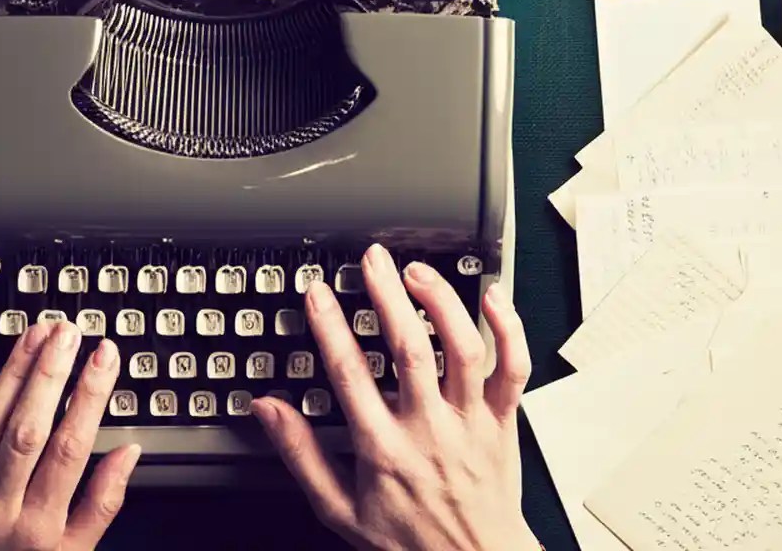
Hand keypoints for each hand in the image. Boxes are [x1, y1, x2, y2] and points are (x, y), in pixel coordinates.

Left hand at [0, 321, 140, 549]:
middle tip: (69, 333)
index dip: (90, 396)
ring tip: (35, 334)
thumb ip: (102, 504)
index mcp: (38, 526)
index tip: (104, 358)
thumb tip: (129, 453)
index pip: (71, 447)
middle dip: (51, 374)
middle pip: (27, 429)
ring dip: (12, 371)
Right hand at [251, 244, 537, 550]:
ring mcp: (471, 422)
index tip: (318, 291)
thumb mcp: (338, 509)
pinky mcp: (503, 421)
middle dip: (387, 295)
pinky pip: (513, 368)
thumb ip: (301, 455)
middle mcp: (429, 429)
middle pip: (409, 348)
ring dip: (440, 303)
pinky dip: (509, 329)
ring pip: (462, 349)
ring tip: (418, 273)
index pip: (350, 374)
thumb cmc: (409, 541)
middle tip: (373, 259)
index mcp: (383, 449)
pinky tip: (491, 298)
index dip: (330, 325)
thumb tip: (267, 410)